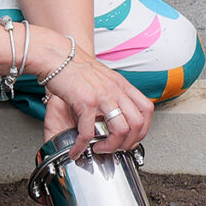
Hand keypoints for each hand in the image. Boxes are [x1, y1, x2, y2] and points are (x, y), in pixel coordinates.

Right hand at [38, 38, 152, 155]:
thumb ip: (113, 93)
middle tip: (116, 148)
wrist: (58, 56)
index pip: (147, 109)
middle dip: (129, 143)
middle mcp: (116, 90)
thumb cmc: (76, 67)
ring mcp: (103, 96)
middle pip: (138, 124)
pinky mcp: (85, 101)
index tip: (131, 138)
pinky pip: (89, 131)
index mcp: (122, 85)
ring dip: (111, 147)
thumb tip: (116, 112)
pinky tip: (77, 148)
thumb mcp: (104, 78)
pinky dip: (83, 145)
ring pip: (121, 130)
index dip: (143, 129)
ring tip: (99, 149)